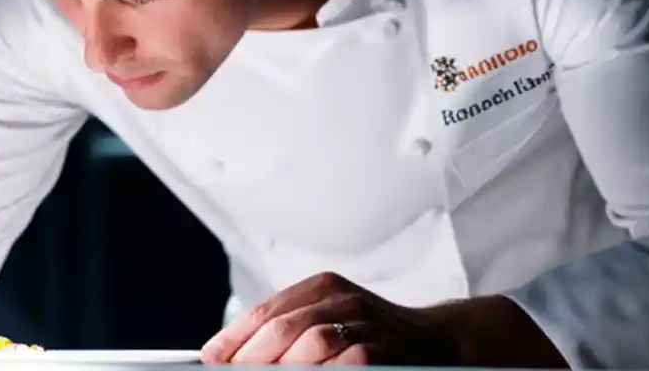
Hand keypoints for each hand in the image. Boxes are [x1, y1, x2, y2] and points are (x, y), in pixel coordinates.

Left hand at [200, 272, 459, 365]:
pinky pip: (345, 362)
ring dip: (283, 366)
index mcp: (323, 286)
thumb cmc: (373, 332)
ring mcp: (365, 323)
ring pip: (310, 343)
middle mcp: (342, 299)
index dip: (234, 337)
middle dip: (251, 357)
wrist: (436, 340)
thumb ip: (291, 328)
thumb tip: (234, 353)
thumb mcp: (332, 316)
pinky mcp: (383, 350)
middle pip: (283, 327)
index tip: (211, 357)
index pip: (266, 310)